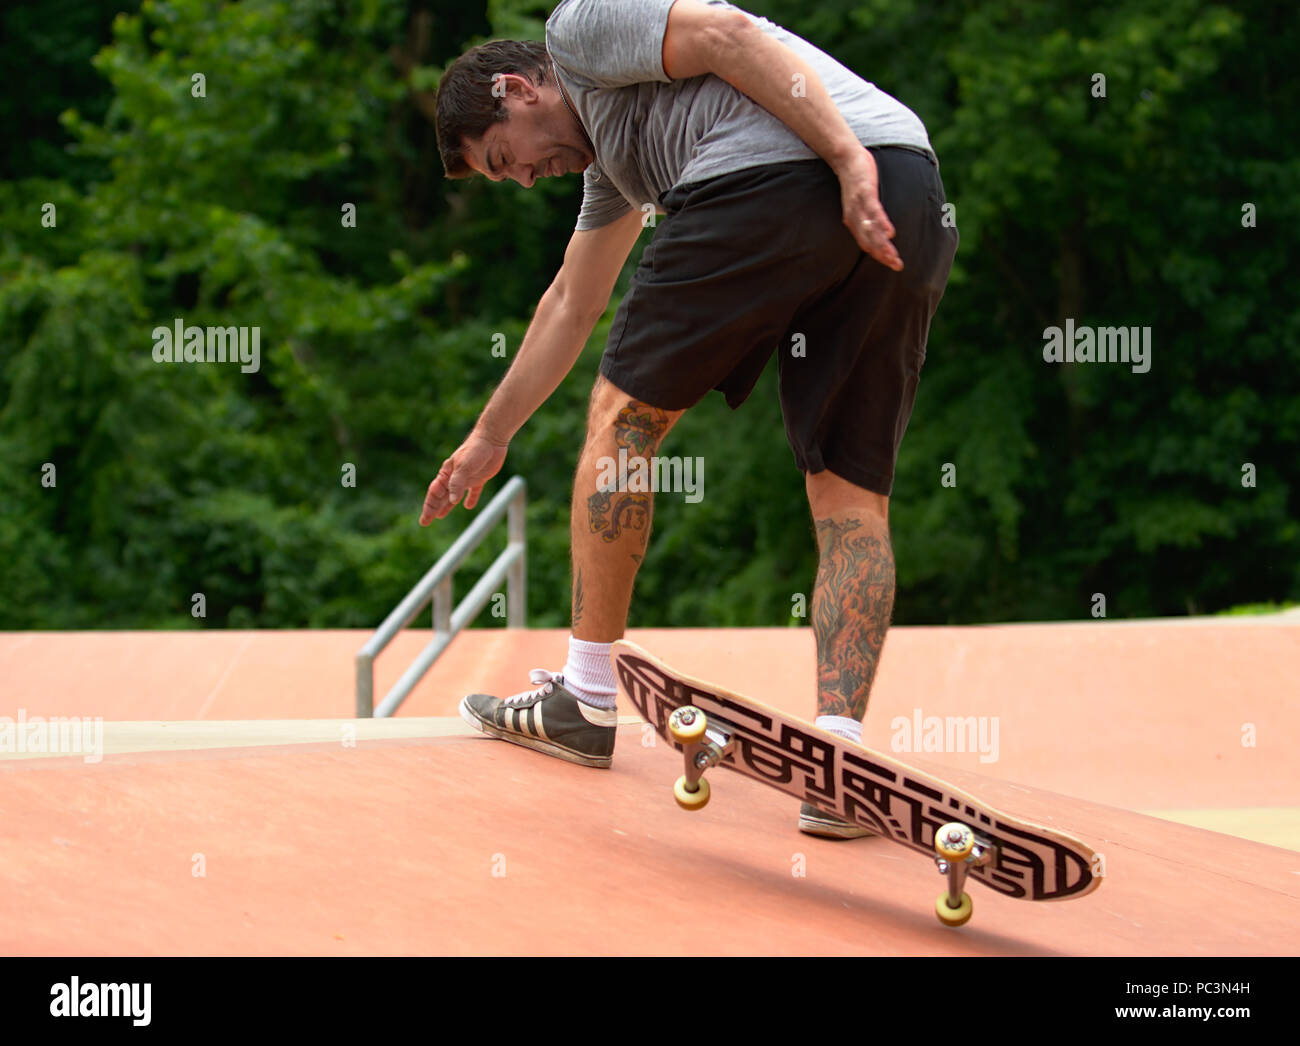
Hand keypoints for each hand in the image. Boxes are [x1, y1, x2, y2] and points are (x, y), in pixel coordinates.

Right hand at [419, 431, 507, 523]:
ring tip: (440, 516)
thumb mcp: (464, 467)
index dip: (429, 507)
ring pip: (453, 496)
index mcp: (447, 473)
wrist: (491, 439)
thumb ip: (457, 484)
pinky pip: (473, 491)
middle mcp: (454, 477)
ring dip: (447, 506)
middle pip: (441, 496)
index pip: (434, 493)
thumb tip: (452, 501)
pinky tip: (469, 506)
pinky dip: (470, 499)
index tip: (425, 519)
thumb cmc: (475, 450)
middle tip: (425, 522)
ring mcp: (467, 478)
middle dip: (432, 509)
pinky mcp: (480, 477)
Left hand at [838, 149, 901, 270]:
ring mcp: (858, 205)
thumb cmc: (857, 181)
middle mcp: (854, 217)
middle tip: (897, 266)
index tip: (892, 265)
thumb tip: (878, 227)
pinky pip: (873, 211)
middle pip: (869, 241)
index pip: (866, 244)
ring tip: (893, 256)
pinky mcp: (864, 192)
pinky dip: (881, 223)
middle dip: (883, 255)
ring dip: (882, 244)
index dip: (879, 256)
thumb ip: (867, 216)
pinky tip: (890, 233)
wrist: (845, 159)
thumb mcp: (861, 202)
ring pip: (870, 230)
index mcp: (854, 221)